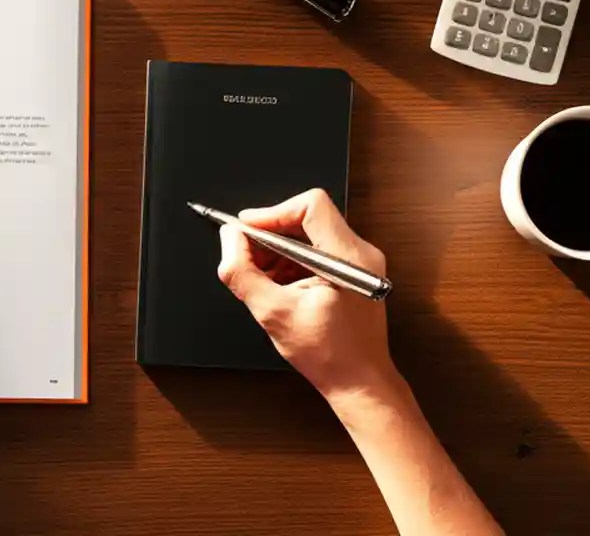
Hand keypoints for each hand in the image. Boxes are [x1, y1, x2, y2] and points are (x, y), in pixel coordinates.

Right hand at [216, 188, 391, 397]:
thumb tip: (229, 241)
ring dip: (278, 250)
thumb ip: (243, 272)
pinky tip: (276, 284)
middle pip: (307, 217)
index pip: (310, 206)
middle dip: (270, 234)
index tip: (246, 228)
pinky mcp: (352, 273)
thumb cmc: (329, 355)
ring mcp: (359, 262)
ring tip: (259, 275)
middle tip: (245, 253)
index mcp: (348, 257)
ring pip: (309, 234)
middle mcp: (360, 253)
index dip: (272, 213)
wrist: (359, 383)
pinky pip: (316, 251)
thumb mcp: (273, 313)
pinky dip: (291, 262)